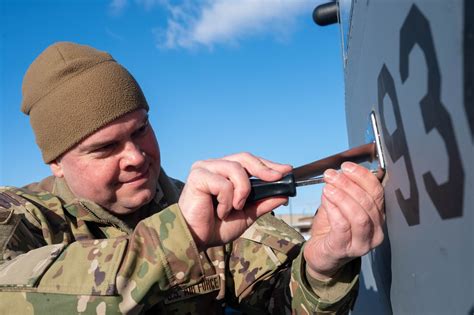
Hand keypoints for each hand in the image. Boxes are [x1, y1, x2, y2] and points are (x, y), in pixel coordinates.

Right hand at [178, 152, 291, 250]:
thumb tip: (283, 194)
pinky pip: (223, 184)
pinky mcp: (197, 176)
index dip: (268, 164)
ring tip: (235, 207)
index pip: (250, 161)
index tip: (286, 170)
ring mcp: (205, 168)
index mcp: (225, 172)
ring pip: (236, 169)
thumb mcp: (247, 215)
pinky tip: (220, 211)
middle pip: (244, 158)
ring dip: (242, 191)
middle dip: (263, 169)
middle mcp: (215, 166)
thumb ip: (263, 203)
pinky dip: (226, 201)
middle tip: (276, 179)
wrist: (197, 240)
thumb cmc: (216, 227)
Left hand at [304, 162, 384, 279]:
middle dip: (348, 184)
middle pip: (368, 202)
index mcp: (378, 217)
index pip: (377, 192)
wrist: (322, 256)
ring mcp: (362, 243)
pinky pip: (342, 226)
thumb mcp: (341, 206)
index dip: (362, 176)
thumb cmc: (332, 229)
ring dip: (342, 196)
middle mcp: (376, 232)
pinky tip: (325, 200)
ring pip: (358, 215)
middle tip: (331, 175)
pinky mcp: (345, 249)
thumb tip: (341, 171)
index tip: (346, 166)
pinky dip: (333, 209)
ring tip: (328, 187)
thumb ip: (345, 191)